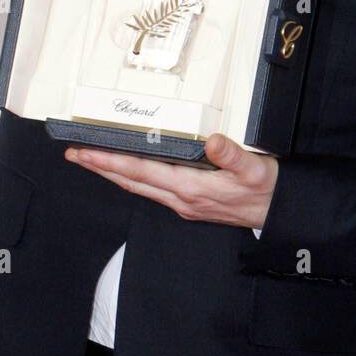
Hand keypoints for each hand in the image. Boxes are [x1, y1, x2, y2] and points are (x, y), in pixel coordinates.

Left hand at [64, 132, 277, 230]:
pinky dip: (133, 178)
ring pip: (139, 187)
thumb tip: (212, 141)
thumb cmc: (268, 190)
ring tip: (92, 160)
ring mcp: (184, 204)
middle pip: (131, 182)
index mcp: (191, 188)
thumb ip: (233, 155)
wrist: (280, 214)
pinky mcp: (190, 204)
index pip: (141, 172)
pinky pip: (152, 190)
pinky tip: (128, 172)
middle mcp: (182, 199)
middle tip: (74, 154)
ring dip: (113, 174)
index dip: (110, 162)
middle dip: (101, 168)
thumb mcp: (256, 169)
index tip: (86, 153)